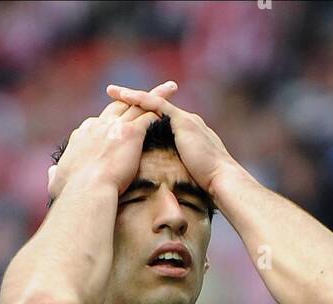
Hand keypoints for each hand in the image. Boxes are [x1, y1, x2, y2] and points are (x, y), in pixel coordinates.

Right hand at [46, 80, 178, 201]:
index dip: (106, 124)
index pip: (96, 125)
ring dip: (155, 95)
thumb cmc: (71, 194)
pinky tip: (173, 105)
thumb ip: (56, 176)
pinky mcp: (131, 133)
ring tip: (170, 88)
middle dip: (131, 97)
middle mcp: (98, 126)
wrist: (86, 192)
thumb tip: (53, 174)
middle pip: (118, 106)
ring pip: (138, 104)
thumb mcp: (57, 182)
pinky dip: (162, 107)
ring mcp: (115, 127)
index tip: (114, 124)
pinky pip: (150, 115)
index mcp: (82, 137)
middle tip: (142, 92)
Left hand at [104, 84, 235, 197]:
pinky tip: (125, 95)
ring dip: (130, 95)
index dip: (140, 117)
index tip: (123, 118)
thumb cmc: (206, 184)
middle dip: (131, 101)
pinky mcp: (182, 121)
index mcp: (185, 132)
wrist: (221, 180)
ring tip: (111, 90)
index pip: (158, 120)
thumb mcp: (185, 173)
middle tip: (112, 94)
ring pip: (152, 101)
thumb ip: (174, 170)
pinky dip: (141, 99)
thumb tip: (163, 183)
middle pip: (152, 107)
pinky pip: (157, 105)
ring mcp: (184, 119)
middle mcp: (184, 121)